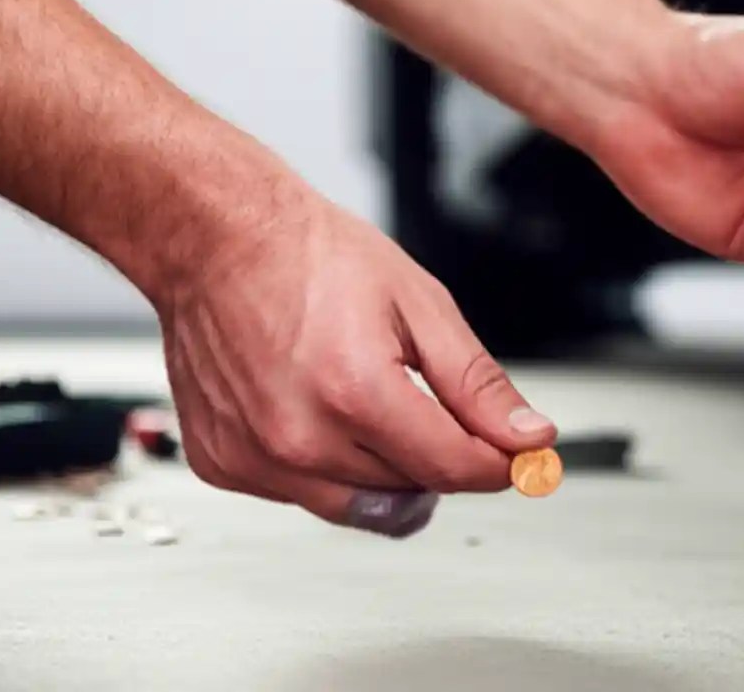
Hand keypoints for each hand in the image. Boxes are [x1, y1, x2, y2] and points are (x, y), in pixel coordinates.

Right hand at [159, 197, 556, 537]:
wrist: (214, 238)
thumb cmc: (308, 256)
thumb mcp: (419, 305)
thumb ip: (478, 384)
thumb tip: (528, 439)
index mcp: (355, 392)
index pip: (455, 469)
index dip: (499, 464)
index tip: (515, 454)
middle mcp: (299, 438)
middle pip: (414, 490)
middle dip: (439, 455)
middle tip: (428, 402)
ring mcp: (256, 459)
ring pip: (363, 505)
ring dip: (386, 470)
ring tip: (371, 403)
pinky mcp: (226, 466)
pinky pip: (305, 495)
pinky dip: (326, 467)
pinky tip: (318, 410)